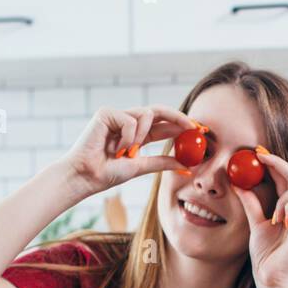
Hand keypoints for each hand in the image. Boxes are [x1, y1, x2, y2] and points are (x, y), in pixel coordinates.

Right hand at [60, 104, 195, 196]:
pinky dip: (129, 137)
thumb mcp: (141, 167)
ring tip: (128, 154)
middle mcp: (129, 122)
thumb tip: (187, 166)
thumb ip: (162, 163)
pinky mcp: (107, 113)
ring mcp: (118, 116)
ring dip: (142, 137)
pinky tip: (117, 148)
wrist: (86, 177)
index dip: (182, 126)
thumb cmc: (107, 174)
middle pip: (160, 111)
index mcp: (138, 135)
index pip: (164, 125)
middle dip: (179, 117)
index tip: (201, 131)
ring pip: (147, 115)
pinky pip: (132, 120)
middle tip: (194, 127)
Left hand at [233, 152, 287, 287]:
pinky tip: (279, 222)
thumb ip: (251, 203)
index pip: (284, 180)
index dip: (273, 165)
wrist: (270, 277)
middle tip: (260, 154)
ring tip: (273, 218)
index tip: (257, 153)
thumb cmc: (265, 255)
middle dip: (278, 163)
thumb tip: (239, 184)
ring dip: (282, 198)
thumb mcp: (255, 223)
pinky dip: (287, 207)